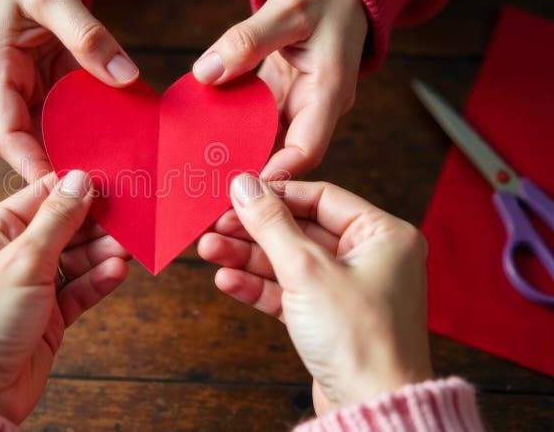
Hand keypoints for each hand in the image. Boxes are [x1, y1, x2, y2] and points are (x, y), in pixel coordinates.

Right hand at [0, 0, 138, 181]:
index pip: (6, 133)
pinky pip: (62, 111)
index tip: (65, 188)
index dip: (32, 165)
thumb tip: (125, 77)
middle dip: (61, 165)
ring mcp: (21, 87)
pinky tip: (114, 139)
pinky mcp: (39, 82)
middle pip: (29, 141)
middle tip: (104, 187)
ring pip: (47, 131)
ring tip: (114, 170)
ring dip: (76, 148)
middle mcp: (2, 87)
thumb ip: (87, 35)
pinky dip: (85, 125)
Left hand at [0, 171, 128, 423]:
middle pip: (65, 228)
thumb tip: (80, 179)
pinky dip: (98, 281)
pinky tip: (117, 272)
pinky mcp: (48, 316)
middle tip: (132, 217)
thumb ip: (58, 218)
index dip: (78, 188)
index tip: (113, 182)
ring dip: (103, 253)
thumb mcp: (24, 257)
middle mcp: (14, 255)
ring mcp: (33, 286)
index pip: (43, 196)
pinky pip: (79, 290)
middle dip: (98, 223)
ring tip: (129, 247)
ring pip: (77, 259)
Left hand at [192, 0, 367, 177]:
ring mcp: (299, 103)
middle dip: (249, 171)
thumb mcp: (287, 9)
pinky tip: (203, 133)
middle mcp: (316, 106)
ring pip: (266, 138)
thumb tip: (206, 72)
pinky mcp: (282, 95)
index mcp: (329, 92)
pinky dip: (233, 124)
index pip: (306, 150)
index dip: (276, 173)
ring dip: (236, 150)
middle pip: (284, 154)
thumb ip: (247, 40)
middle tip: (206, 187)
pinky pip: (256, 118)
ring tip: (198, 168)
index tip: (238, 185)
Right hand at [198, 175, 431, 413]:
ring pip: (290, 261)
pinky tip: (227, 280)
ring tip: (209, 251)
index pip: (321, 197)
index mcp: (384, 235)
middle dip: (254, 231)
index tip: (238, 192)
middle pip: (300, 230)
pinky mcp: (329, 318)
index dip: (276, 194)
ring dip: (248, 257)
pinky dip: (259, 287)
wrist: (370, 408)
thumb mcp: (307, 270)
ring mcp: (348, 289)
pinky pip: (290, 291)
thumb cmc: (360, 340)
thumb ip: (271, 224)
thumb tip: (245, 185)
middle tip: (215, 226)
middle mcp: (370, 258)